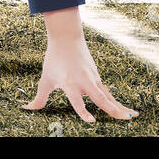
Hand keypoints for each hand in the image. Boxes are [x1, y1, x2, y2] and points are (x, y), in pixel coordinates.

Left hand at [23, 8, 137, 122]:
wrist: (66, 37)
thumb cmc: (54, 59)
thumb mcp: (45, 79)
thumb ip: (39, 98)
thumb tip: (26, 108)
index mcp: (69, 83)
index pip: (77, 100)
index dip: (83, 111)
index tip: (92, 121)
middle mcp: (84, 81)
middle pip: (100, 97)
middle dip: (112, 110)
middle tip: (124, 120)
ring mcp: (93, 79)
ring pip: (108, 96)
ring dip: (120, 107)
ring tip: (132, 118)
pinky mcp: (97, 78)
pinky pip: (108, 93)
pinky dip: (117, 102)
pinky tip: (127, 111)